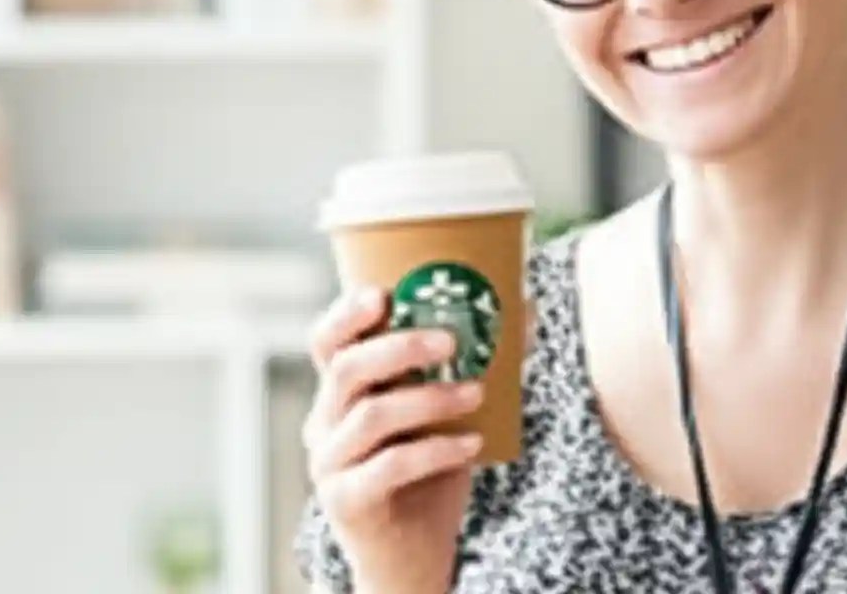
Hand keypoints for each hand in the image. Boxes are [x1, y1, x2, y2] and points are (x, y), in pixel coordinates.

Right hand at [302, 287, 482, 593]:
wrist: (413, 553)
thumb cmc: (428, 472)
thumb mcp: (441, 416)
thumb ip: (463, 367)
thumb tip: (524, 311)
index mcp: (338, 393)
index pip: (325, 342)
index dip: (347, 314)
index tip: (384, 293)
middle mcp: (323, 423)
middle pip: (347, 369)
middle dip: (400, 347)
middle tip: (452, 339)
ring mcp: (329, 463)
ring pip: (371, 415)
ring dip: (429, 398)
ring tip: (477, 392)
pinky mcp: (347, 501)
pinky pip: (389, 466)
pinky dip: (435, 450)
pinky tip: (472, 443)